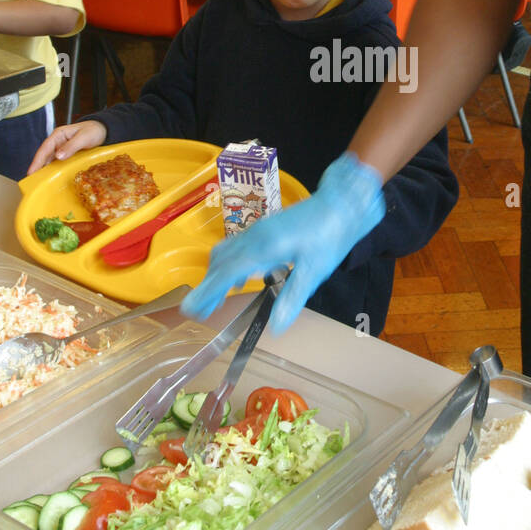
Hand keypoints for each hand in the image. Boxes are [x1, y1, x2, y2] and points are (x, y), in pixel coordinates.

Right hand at [27, 120, 106, 174]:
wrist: (104, 130)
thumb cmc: (94, 130)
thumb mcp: (84, 137)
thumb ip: (71, 146)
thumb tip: (58, 156)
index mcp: (58, 135)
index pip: (44, 148)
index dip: (37, 161)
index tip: (31, 171)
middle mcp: (57, 142)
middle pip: (44, 156)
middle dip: (37, 168)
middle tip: (32, 182)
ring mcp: (61, 149)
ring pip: (50, 161)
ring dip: (45, 170)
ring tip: (39, 183)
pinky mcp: (67, 155)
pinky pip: (58, 163)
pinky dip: (54, 170)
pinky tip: (52, 178)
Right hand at [183, 153, 385, 332]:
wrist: (339, 203)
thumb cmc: (329, 234)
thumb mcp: (315, 270)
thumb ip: (292, 297)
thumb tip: (276, 326)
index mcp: (263, 248)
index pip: (226, 273)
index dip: (207, 292)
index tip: (190, 309)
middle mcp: (254, 237)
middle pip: (219, 263)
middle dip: (207, 287)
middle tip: (200, 312)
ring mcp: (257, 230)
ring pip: (225, 253)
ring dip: (216, 276)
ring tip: (215, 300)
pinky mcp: (264, 228)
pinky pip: (236, 247)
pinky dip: (228, 265)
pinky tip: (238, 279)